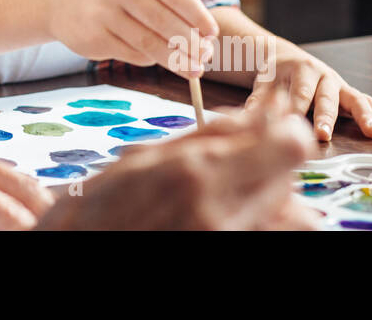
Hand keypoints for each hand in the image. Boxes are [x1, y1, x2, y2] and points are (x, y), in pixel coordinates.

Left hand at [0, 132, 52, 229]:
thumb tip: (12, 227)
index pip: (5, 212)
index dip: (29, 228)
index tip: (52, 235)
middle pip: (21, 188)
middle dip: (44, 215)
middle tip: (62, 228)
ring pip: (16, 181)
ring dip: (35, 208)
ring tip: (52, 225)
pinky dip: (16, 201)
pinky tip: (30, 219)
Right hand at [38, 89, 317, 229]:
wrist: (76, 248)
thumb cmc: (99, 207)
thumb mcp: (144, 158)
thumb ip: (204, 137)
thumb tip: (255, 116)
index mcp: (194, 176)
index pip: (287, 146)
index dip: (283, 131)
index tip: (272, 128)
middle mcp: (217, 215)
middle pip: (290, 180)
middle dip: (274, 164)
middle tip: (243, 163)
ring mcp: (225, 242)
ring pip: (295, 217)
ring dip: (278, 201)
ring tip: (242, 195)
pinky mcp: (227, 256)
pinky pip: (274, 235)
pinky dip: (267, 221)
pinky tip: (235, 215)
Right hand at [49, 0, 217, 77]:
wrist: (60, 0)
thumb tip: (204, 34)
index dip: (196, 13)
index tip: (212, 32)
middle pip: (161, 20)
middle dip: (190, 42)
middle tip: (207, 56)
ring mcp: (101, 13)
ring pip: (148, 42)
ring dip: (176, 60)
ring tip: (195, 70)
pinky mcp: (93, 38)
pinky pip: (132, 54)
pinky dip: (151, 60)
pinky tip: (159, 60)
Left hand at [245, 41, 371, 140]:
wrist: (286, 58)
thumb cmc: (275, 74)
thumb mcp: (264, 82)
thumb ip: (258, 100)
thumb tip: (247, 118)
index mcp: (301, 70)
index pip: (299, 94)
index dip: (296, 110)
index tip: (292, 127)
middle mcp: (323, 75)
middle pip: (325, 98)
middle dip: (325, 117)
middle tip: (323, 135)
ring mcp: (338, 84)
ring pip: (353, 98)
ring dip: (362, 115)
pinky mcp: (347, 92)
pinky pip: (364, 100)